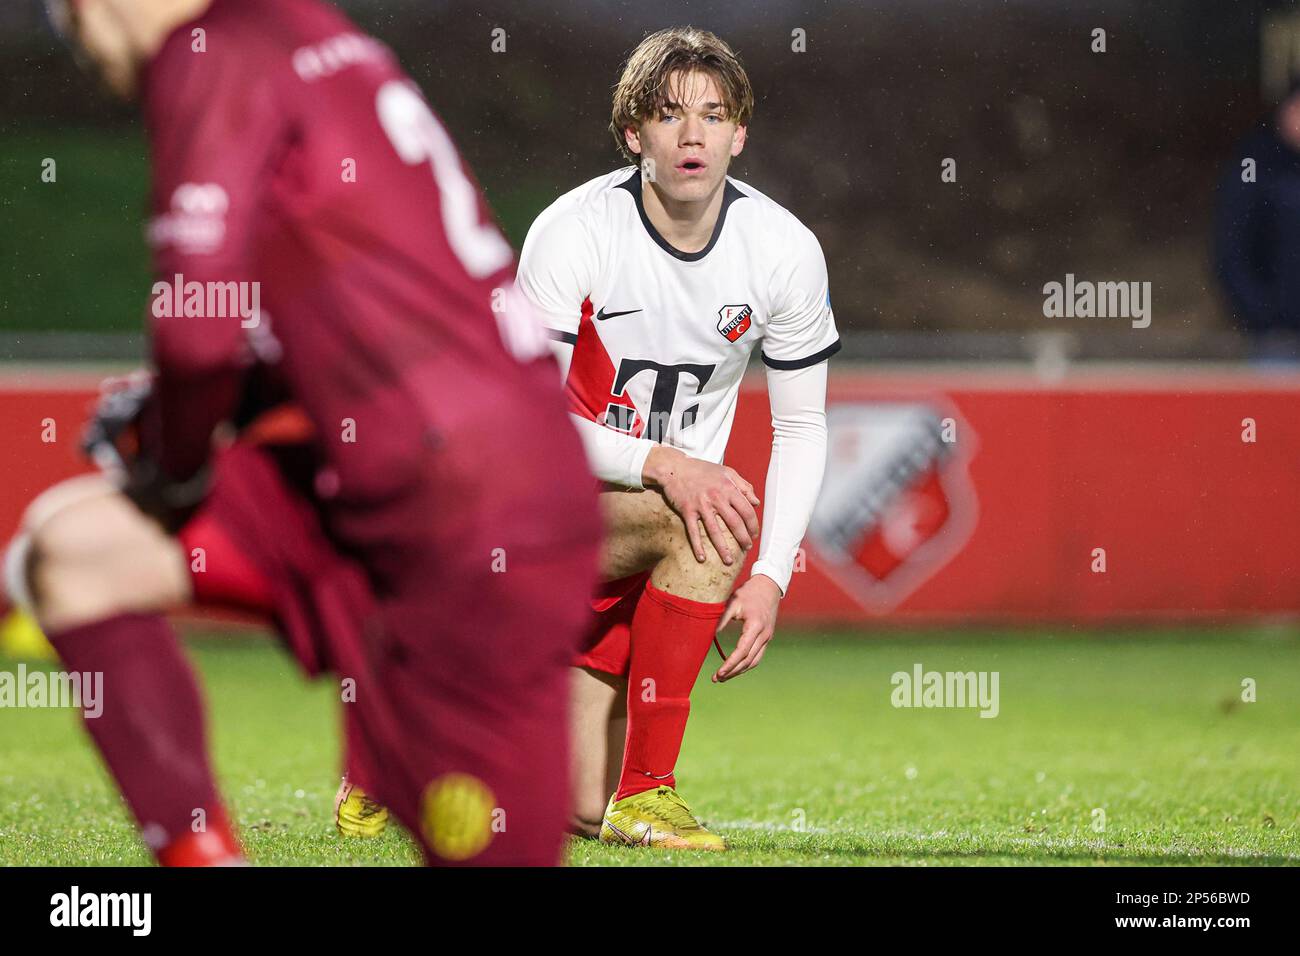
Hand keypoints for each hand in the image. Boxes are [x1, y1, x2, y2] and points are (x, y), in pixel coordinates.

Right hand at [643, 446, 760, 564]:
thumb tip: (756, 502)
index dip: (753, 524)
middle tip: (746, 548)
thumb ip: (744, 485)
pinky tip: (702, 558)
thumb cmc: (702, 470)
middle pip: (734, 523)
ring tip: (729, 560)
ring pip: (715, 531)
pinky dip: (697, 546)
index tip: (754, 534)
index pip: (746, 510)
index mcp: (728, 488)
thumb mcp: (726, 471)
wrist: (675, 468)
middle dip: (743, 538)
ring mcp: (701, 505)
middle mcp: (716, 497)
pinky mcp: (687, 510)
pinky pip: (693, 531)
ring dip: (723, 548)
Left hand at [712, 574, 781, 682]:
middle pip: (748, 660)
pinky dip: (746, 664)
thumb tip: (708, 636)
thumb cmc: (749, 592)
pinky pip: (757, 656)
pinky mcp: (767, 637)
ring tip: (724, 677)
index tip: (718, 672)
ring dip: (739, 671)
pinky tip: (735, 668)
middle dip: (732, 672)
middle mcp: (764, 634)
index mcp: (755, 626)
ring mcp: (768, 637)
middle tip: (716, 679)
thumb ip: (722, 620)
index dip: (730, 664)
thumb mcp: (732, 602)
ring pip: (754, 661)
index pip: (742, 651)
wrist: (768, 586)